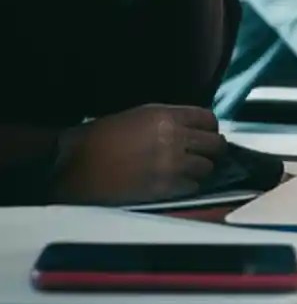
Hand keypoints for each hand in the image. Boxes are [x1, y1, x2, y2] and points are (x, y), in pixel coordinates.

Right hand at [52, 105, 225, 204]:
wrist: (74, 166)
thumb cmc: (101, 138)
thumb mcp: (139, 116)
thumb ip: (171, 120)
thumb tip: (194, 130)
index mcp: (166, 116)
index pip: (209, 119)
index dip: (210, 129)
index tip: (206, 135)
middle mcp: (173, 138)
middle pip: (216, 145)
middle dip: (213, 151)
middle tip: (205, 156)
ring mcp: (171, 164)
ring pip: (208, 168)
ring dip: (201, 171)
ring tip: (188, 171)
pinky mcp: (165, 188)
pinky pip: (193, 187)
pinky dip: (189, 186)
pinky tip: (177, 184)